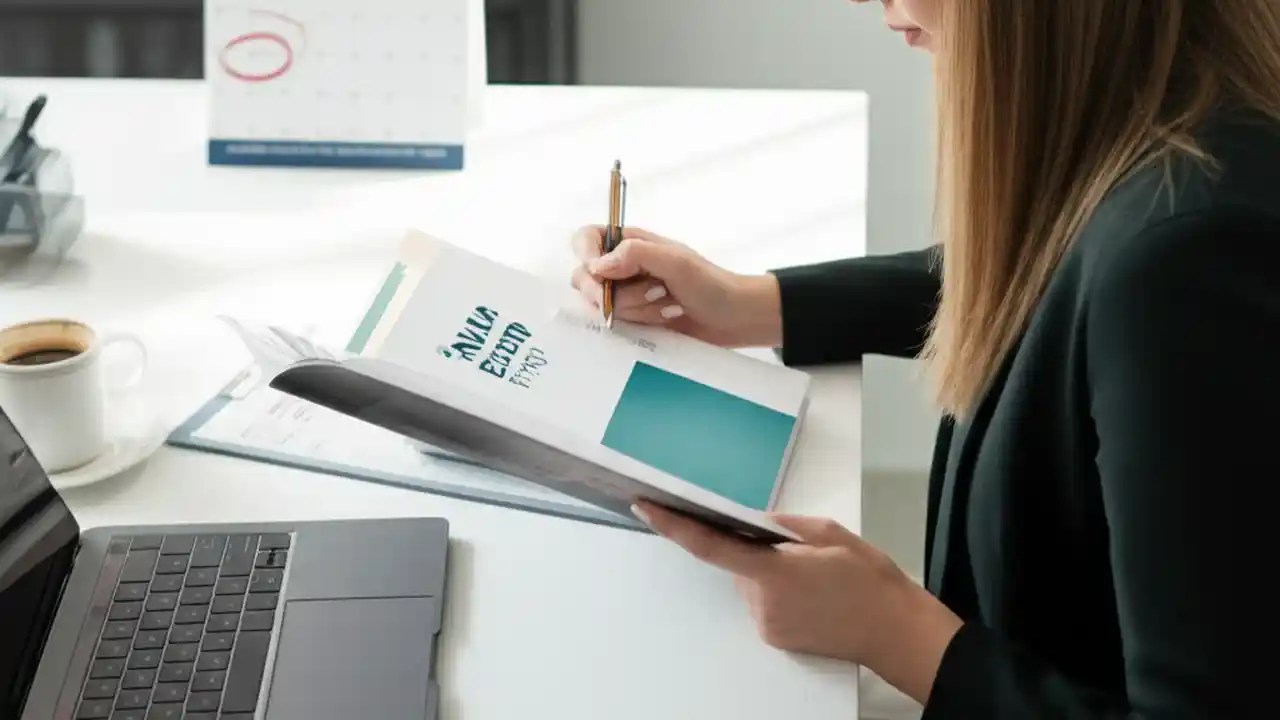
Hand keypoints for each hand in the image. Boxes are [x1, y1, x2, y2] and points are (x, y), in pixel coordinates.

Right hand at [569, 225, 783, 347]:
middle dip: (613, 292)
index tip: (600, 276)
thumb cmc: (712, 284)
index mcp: (630, 243)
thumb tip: (597, 266)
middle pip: (586, 278)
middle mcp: (623, 267)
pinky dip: (640, 323)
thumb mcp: (677, 262)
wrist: (735, 318)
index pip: (587, 240)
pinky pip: (617, 324)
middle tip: (652, 292)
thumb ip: (636, 254)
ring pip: (602, 305)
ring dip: (636, 308)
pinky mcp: (634, 319)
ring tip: (667, 303)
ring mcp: (627, 295)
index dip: (586, 256)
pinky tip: (665, 318)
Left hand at [631, 500, 962, 704]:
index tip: (647, 507)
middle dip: (755, 549)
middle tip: (797, 548)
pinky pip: (762, 602)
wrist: (894, 631)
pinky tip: (811, 593)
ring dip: (768, 572)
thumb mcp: (830, 535)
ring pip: (750, 583)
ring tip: (814, 575)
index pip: (710, 546)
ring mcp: (767, 624)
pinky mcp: (774, 637)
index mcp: (774, 571)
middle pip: (736, 563)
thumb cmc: (869, 581)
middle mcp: (763, 602)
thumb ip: (786, 525)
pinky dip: (776, 591)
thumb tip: (758, 520)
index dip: (673, 526)